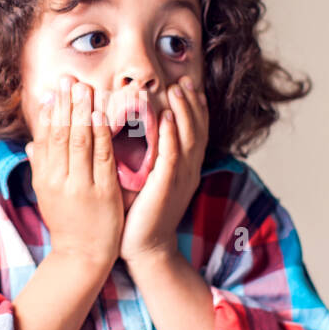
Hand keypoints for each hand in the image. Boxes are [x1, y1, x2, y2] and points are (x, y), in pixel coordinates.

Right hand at [26, 75, 122, 270]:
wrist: (82, 256)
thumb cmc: (67, 223)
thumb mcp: (47, 194)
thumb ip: (41, 166)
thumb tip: (33, 142)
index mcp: (44, 178)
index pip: (45, 137)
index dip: (50, 111)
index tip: (54, 89)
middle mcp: (59, 179)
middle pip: (61, 134)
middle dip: (66, 104)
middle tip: (70, 79)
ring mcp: (81, 185)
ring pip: (79, 141)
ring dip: (82, 111)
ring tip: (86, 88)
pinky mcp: (103, 191)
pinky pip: (101, 156)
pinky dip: (101, 134)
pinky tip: (101, 115)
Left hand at [120, 76, 208, 267]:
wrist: (144, 249)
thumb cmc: (139, 216)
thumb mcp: (146, 181)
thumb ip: (145, 157)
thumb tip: (131, 132)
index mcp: (184, 170)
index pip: (194, 132)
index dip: (194, 108)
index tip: (186, 85)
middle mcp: (187, 172)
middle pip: (196, 130)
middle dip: (191, 103)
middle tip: (184, 80)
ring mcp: (179, 180)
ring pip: (187, 138)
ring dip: (184, 112)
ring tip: (178, 90)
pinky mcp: (166, 188)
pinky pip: (172, 157)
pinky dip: (171, 136)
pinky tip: (168, 118)